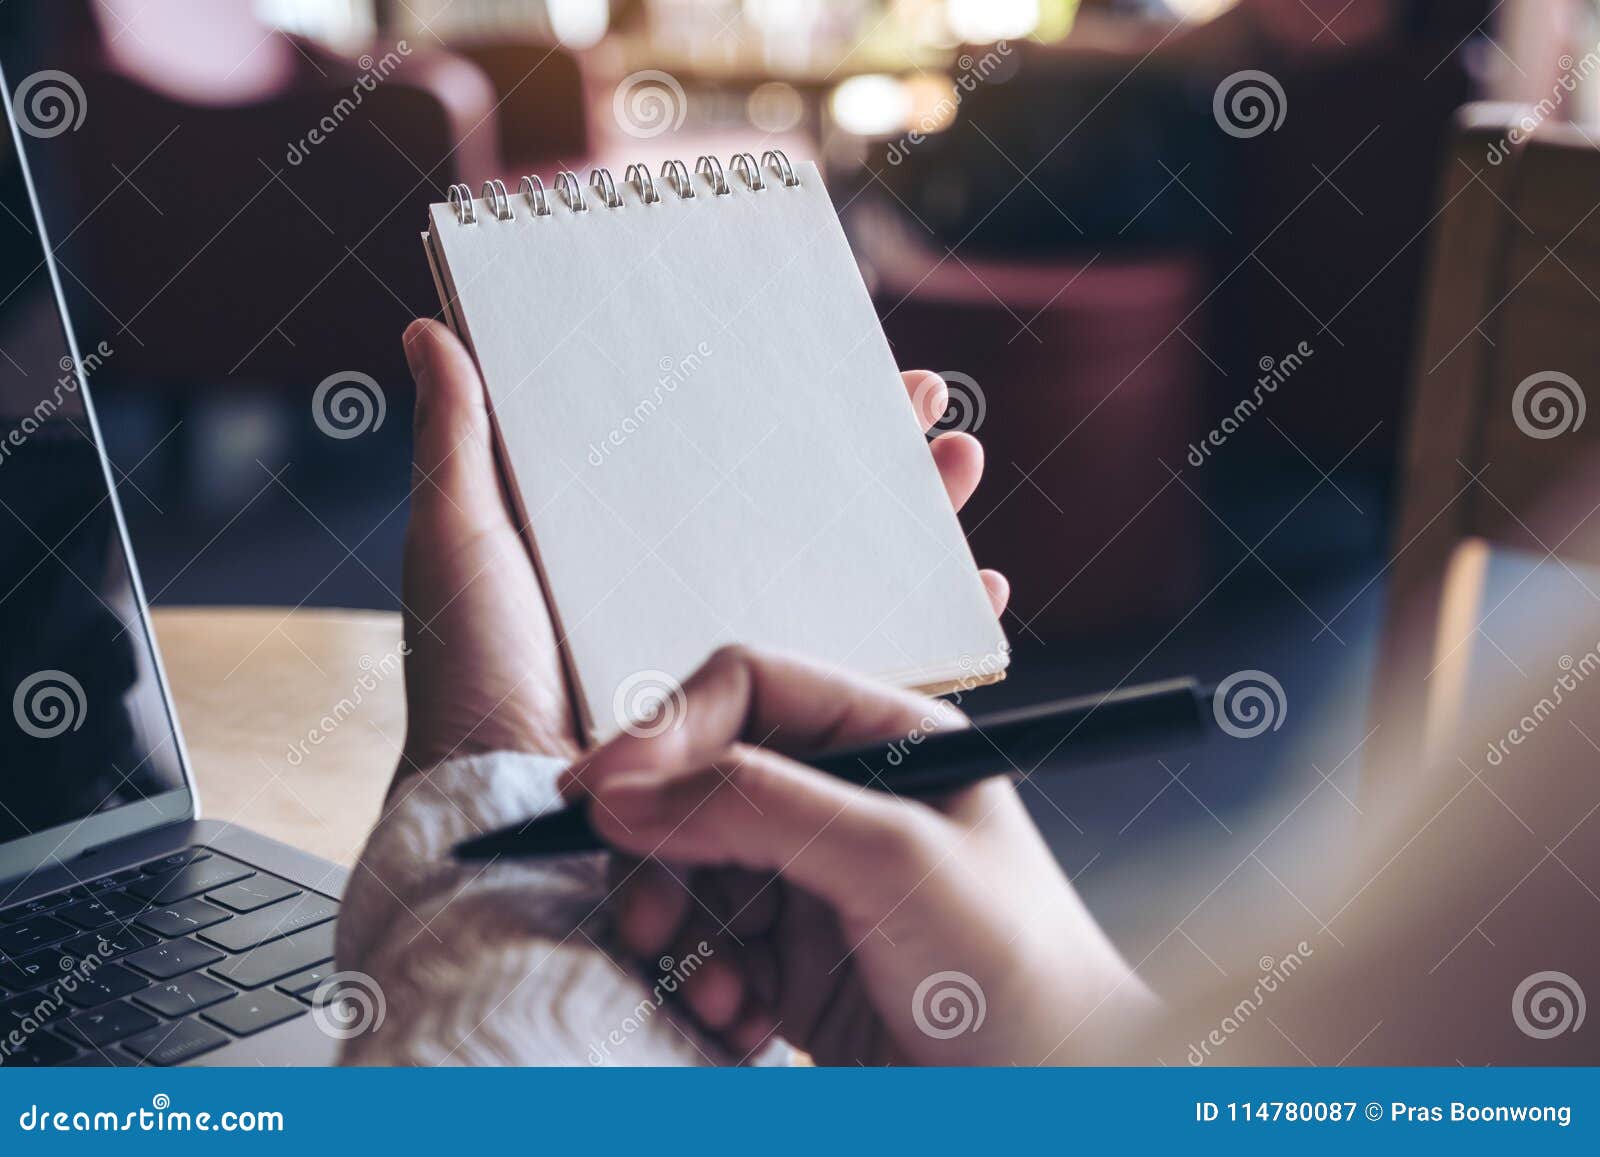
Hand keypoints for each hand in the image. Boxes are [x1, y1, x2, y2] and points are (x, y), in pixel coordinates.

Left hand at [395, 318, 1009, 780]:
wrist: (519, 826)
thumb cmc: (475, 689)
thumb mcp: (462, 546)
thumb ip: (459, 444)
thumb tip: (431, 330)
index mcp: (637, 550)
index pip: (734, 458)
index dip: (794, 408)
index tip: (847, 355)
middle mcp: (698, 603)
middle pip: (810, 507)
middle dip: (878, 449)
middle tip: (930, 398)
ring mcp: (747, 672)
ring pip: (856, 576)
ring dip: (921, 520)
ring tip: (962, 462)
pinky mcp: (781, 737)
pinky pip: (874, 675)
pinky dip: (938, 631)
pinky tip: (979, 588)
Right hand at [561, 646, 1156, 1065]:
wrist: (1045, 1100)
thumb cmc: (1017, 969)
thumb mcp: (892, 860)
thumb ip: (759, 807)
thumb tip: (626, 790)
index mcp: (884, 737)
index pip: (746, 688)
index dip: (664, 731)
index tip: (600, 795)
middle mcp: (840, 797)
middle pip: (695, 782)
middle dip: (660, 853)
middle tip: (649, 920)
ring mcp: (810, 879)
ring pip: (685, 871)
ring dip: (680, 935)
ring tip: (720, 994)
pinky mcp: (789, 958)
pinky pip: (701, 947)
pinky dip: (701, 985)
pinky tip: (744, 1024)